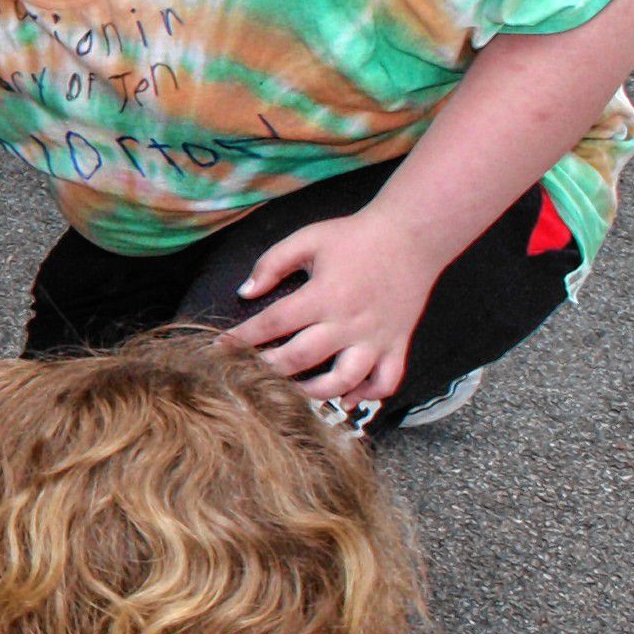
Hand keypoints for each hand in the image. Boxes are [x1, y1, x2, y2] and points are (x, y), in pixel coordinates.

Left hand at [224, 206, 445, 402]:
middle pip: (301, 358)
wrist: (413, 235)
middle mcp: (349, 321)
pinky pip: (386, 381)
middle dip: (269, 370)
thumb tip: (244, 293)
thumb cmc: (356, 236)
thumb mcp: (308, 239)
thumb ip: (271, 263)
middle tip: (248, 375)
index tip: (220, 348)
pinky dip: (366, 395)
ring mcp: (376, 337)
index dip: (242, 338)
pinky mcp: (399, 344)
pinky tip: (345, 398)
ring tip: (292, 393)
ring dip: (314, 393)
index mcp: (324, 294)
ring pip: (344, 379)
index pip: (273, 323)